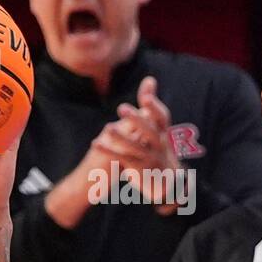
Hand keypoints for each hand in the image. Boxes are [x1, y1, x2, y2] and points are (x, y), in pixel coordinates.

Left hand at [101, 76, 183, 212]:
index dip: (155, 107)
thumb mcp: (157, 128)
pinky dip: (109, 151)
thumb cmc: (157, 148)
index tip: (145, 96)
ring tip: (108, 128)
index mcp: (164, 132)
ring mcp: (150, 158)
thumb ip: (148, 105)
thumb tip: (149, 79)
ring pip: (135, 147)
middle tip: (122, 108)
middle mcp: (160, 145)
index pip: (162, 118)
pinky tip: (95, 143)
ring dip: (121, 138)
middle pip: (150, 132)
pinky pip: (123, 159)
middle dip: (137, 120)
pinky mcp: (139, 169)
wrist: (167, 182)